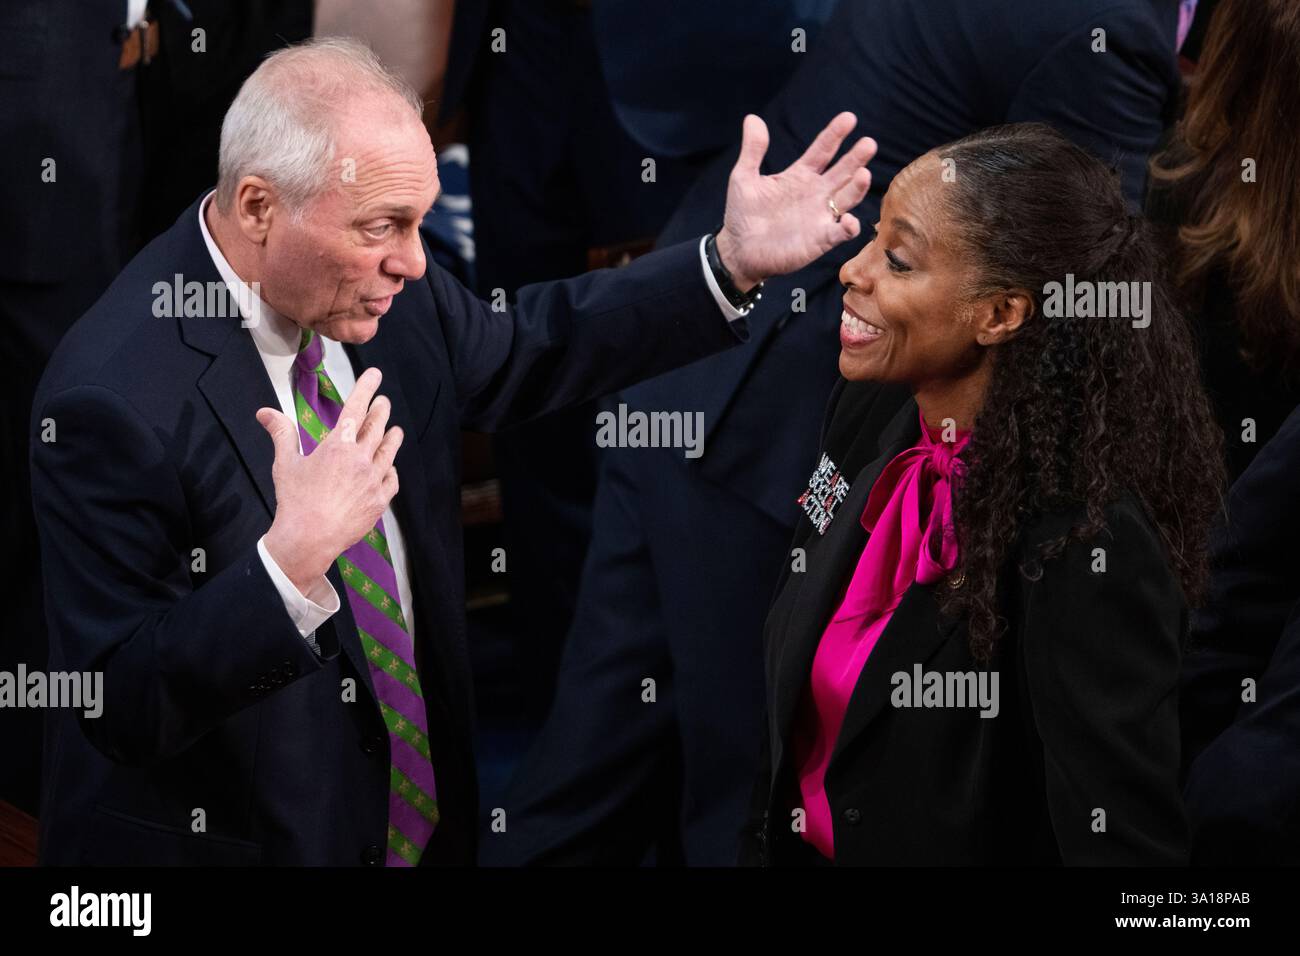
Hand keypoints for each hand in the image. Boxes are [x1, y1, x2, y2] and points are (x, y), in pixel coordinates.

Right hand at [258, 367, 403, 593]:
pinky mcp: (380, 501)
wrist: (309, 538)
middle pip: (377, 427)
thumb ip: (281, 433)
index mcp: (338, 446)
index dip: (366, 388)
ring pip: (389, 451)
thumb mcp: (285, 463)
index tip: (375, 374)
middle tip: (383, 402)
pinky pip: (392, 480)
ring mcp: (373, 480)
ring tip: (394, 429)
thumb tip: (265, 411)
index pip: (356, 408)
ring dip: (392, 437)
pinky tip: (390, 468)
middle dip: (381, 411)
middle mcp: (361, 459)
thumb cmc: (294, 500)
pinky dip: (391, 470)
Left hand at [715, 112, 875, 289]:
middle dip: (855, 158)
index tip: (849, 118)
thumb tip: (752, 118)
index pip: (823, 150)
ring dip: (858, 187)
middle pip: (842, 172)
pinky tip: (849, 221)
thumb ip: (753, 150)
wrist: (739, 251)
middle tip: (869, 143)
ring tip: (864, 174)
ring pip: (847, 198)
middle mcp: (816, 193)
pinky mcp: (820, 240)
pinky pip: (841, 233)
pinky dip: (849, 228)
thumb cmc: (742, 215)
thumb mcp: (743, 178)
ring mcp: (820, 216)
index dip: (835, 134)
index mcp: (800, 176)